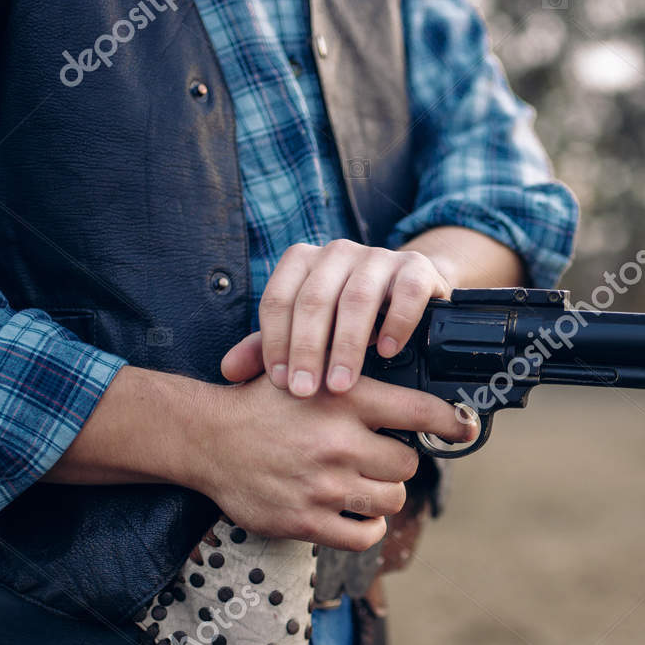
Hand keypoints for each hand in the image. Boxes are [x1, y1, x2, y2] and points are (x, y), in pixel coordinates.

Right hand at [187, 373, 475, 550]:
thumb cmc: (262, 405)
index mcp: (344, 398)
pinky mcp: (306, 521)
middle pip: (407, 464)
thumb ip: (356, 380)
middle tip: (375, 458)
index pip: (420, 410)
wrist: (206, 438)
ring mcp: (324, 485)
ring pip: (391, 500)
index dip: (451, 421)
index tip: (465, 428)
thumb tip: (414, 389)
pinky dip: (368, 528)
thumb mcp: (309, 373)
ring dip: (383, 496)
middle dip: (396, 463)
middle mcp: (339, 442)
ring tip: (363, 485)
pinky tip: (358, 515)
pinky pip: (365, 536)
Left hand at [222, 240, 451, 397]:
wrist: (406, 292)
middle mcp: (337, 252)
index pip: (279, 297)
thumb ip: (268, 347)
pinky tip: (388, 351)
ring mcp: (378, 256)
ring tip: (341, 384)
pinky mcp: (416, 268)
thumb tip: (229, 370)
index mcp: (303, 261)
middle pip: (314, 298)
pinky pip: (406, 291)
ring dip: (347, 345)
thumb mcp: (306, 331)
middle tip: (306, 391)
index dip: (276, 342)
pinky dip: (397, 323)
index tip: (281, 383)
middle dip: (307, 350)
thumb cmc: (347, 317)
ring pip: (357, 297)